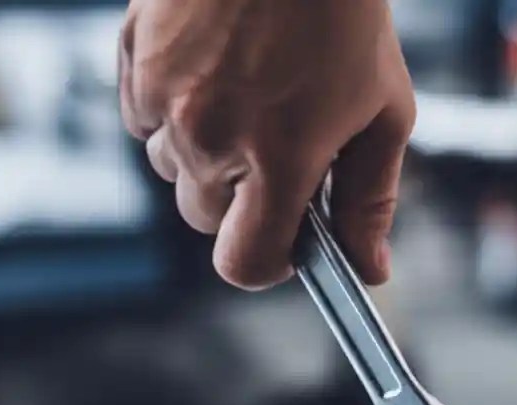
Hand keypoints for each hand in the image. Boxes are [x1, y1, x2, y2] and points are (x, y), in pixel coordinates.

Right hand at [118, 0, 414, 287]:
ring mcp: (162, 98)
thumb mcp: (384, 113)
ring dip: (207, 156)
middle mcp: (210, 136)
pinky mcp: (132, 60)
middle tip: (280, 150)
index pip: (245, 262)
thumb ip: (370, 198)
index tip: (288, 246)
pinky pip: (143, 120)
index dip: (270, 264)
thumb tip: (365, 266)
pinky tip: (215, 74)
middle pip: (206, 220)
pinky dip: (173, 112)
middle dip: (243, 201)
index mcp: (278, 156)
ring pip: (174, 171)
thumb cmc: (343, 15)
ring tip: (251, 99)